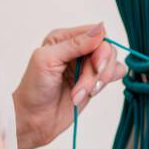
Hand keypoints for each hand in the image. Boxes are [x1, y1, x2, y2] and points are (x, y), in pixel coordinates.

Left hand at [11, 22, 125, 148]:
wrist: (34, 119)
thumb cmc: (33, 89)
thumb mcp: (48, 60)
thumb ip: (74, 45)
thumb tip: (99, 30)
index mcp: (64, 38)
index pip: (96, 33)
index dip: (101, 49)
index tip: (95, 66)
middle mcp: (77, 49)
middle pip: (106, 49)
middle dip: (98, 70)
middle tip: (86, 88)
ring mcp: (87, 66)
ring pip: (112, 63)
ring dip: (98, 82)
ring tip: (79, 95)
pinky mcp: (94, 81)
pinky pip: (115, 74)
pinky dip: (106, 83)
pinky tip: (91, 93)